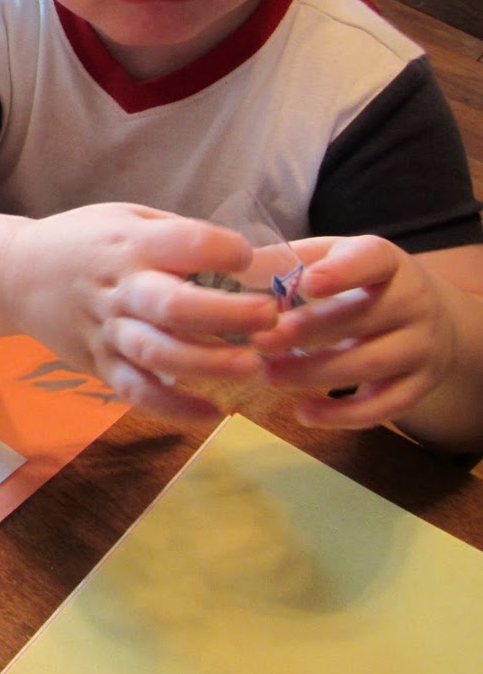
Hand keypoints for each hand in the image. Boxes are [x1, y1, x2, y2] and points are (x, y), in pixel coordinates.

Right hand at [4, 203, 277, 421]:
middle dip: (228, 314)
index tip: (249, 258)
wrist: (15, 275)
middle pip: (173, 305)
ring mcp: (104, 330)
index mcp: (128, 243)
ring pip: (157, 354)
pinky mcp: (97, 363)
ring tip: (253, 366)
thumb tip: (260, 260)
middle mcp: (116, 287)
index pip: (186, 243)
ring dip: (208, 364)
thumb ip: (184, 237)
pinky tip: (213, 413)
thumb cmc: (87, 242)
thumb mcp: (129, 219)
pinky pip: (136, 392)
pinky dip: (173, 407)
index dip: (225, 250)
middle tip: (269, 316)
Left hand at [251, 236, 459, 429]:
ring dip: (315, 372)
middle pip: (363, 318)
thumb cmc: (362, 283)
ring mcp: (421, 347)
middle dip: (308, 332)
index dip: (341, 272)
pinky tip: (303, 412)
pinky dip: (343, 414)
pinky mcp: (419, 386)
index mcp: (387, 262)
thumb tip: (239, 269)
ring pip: (370, 364)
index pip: (370, 260)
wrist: (434, 319)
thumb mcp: (333, 258)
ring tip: (268, 374)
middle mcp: (413, 302)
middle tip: (259, 342)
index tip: (306, 284)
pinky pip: (384, 406)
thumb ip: (289, 261)